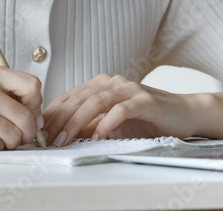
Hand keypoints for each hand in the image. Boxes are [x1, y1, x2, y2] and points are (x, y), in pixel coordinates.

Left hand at [42, 74, 200, 145]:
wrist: (183, 114)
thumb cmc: (148, 120)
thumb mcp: (113, 124)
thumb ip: (91, 125)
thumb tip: (63, 136)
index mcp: (102, 85)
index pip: (70, 97)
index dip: (52, 114)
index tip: (39, 131)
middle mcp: (113, 83)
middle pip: (78, 98)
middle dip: (59, 119)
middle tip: (46, 138)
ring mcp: (128, 89)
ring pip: (95, 102)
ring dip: (76, 122)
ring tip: (64, 139)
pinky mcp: (144, 100)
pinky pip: (120, 110)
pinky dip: (106, 123)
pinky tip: (97, 136)